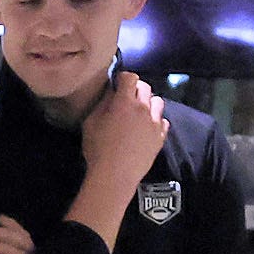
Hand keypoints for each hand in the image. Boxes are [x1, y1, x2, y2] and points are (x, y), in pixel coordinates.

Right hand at [78, 70, 168, 191]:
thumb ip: (101, 104)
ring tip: (139, 112)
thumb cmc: (97, 149)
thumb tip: (110, 92)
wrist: (115, 176)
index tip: (118, 83)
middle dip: (136, 88)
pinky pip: (163, 121)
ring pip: (158, 101)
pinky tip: (146, 127)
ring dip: (149, 102)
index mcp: (124, 102)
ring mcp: (154, 123)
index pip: (130, 77)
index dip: (123, 78)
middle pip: (145, 87)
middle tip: (126, 97)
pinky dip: (156, 120)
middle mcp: (143, 108)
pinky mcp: (160, 137)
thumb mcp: (91, 123)